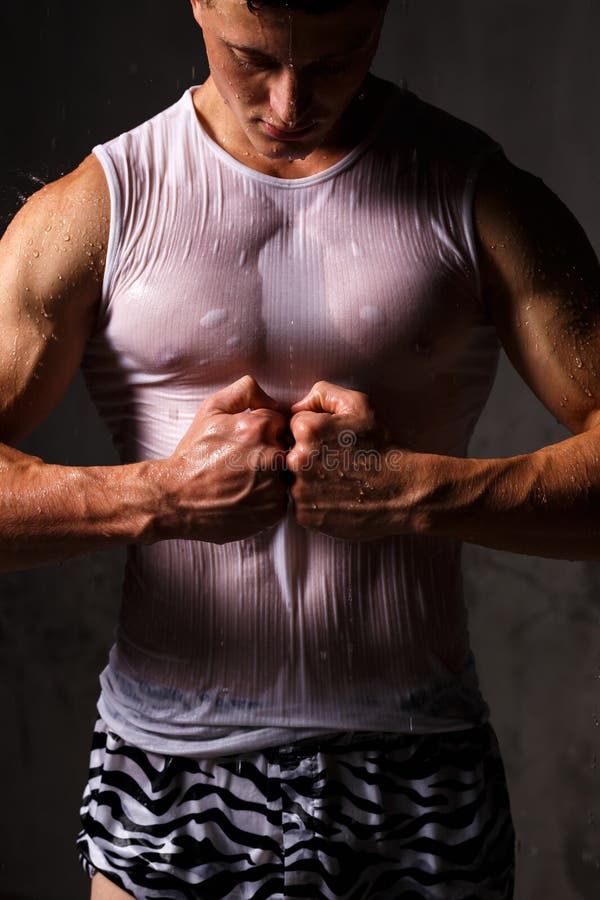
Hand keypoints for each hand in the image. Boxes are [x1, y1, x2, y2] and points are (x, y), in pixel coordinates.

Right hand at [159, 375, 288, 542]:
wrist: (176, 498)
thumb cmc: (193, 454)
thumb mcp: (212, 409)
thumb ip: (245, 391)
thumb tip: (273, 399)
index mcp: (260, 428)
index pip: (281, 423)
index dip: (262, 432)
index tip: (244, 443)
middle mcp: (272, 456)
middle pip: (287, 448)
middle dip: (268, 452)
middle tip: (242, 464)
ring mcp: (275, 486)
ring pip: (286, 474)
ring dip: (271, 476)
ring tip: (243, 481)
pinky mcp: (274, 510)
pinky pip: (282, 498)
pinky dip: (267, 498)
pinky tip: (245, 496)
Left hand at [287, 381, 405, 539]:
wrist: (402, 492)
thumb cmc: (381, 449)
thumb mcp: (359, 405)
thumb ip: (323, 394)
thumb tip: (297, 406)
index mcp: (306, 430)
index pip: (294, 426)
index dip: (315, 433)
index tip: (334, 443)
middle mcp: (297, 460)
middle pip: (289, 454)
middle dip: (309, 457)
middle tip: (338, 464)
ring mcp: (299, 490)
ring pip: (293, 481)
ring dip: (309, 481)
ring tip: (338, 482)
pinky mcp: (305, 515)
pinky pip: (300, 505)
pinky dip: (315, 503)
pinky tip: (336, 499)